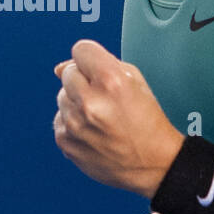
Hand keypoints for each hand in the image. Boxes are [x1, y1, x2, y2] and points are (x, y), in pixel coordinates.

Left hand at [53, 39, 182, 194]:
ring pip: (62, 96)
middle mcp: (90, 101)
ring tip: (101, 117)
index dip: (91, 59)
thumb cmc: (147, 121)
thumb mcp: (135, 80)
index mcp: (110, 80)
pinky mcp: (66, 142)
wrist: (154, 164)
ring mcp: (75, 124)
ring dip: (77, 102)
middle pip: (68, 73)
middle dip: (84, 81)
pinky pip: (59, 120)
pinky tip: (94, 132)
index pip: (81, 49)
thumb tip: (59, 68)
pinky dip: (73, 123)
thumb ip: (98, 64)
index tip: (99, 71)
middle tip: (104, 98)